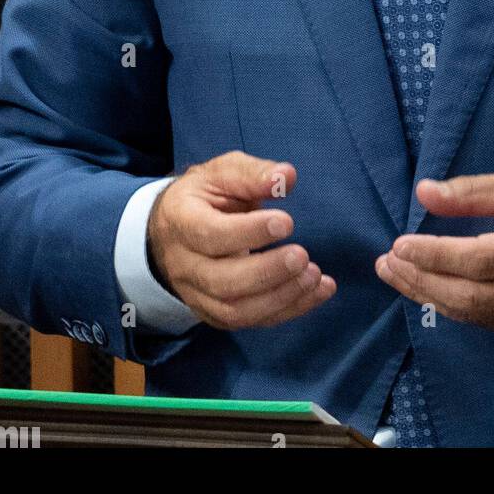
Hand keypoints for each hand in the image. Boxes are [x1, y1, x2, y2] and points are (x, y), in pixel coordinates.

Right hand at [146, 150, 335, 329]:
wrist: (175, 230)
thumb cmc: (205, 196)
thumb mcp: (222, 172)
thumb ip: (252, 174)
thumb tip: (287, 176)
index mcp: (181, 222)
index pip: (210, 235)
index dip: (248, 232)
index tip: (287, 222)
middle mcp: (184, 265)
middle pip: (222, 282)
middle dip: (267, 273)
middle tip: (302, 256)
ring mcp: (197, 295)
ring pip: (235, 311)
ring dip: (280, 297)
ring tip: (314, 276)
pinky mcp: (215, 313)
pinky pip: (250, 321)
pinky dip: (288, 310)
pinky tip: (318, 291)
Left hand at [374, 169, 493, 334]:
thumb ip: (474, 191)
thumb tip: (425, 193)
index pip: (479, 260)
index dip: (436, 254)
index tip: (400, 243)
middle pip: (467, 295)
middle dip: (420, 279)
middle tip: (387, 260)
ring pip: (467, 313)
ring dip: (425, 294)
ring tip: (393, 272)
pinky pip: (477, 319)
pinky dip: (445, 302)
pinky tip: (423, 285)